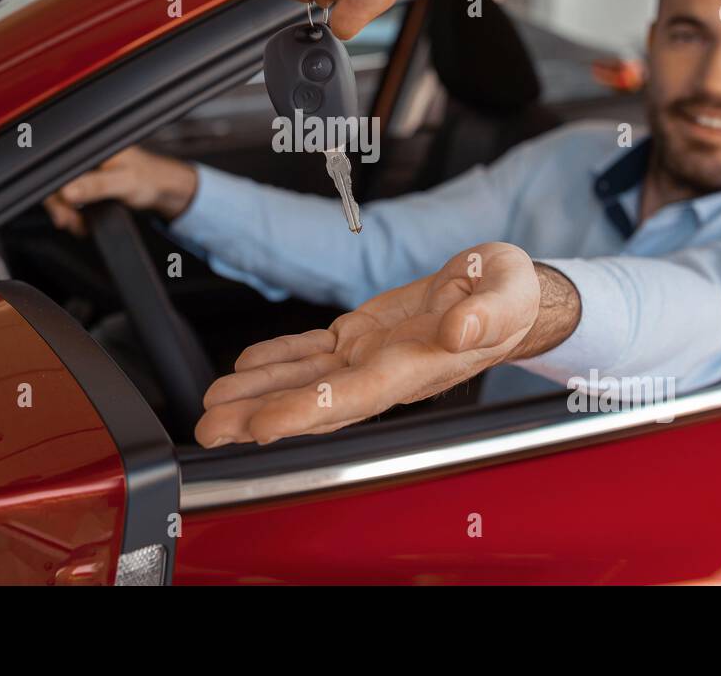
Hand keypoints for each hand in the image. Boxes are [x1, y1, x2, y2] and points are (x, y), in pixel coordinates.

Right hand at [43, 146, 196, 235]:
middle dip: (61, 206)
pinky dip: (74, 212)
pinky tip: (81, 221)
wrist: (163, 190)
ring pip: (62, 192)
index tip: (62, 211)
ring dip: (66, 211)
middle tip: (70, 222)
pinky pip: (72, 198)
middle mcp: (87, 155)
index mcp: (93, 147)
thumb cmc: (150, 178)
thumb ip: (96, 185)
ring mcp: (87, 170)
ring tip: (78, 224)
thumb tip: (68, 191)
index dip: (55, 191)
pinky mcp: (89, 182)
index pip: (60, 166)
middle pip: (57, 181)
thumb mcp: (123, 182)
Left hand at [194, 243, 580, 446]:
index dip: (309, 411)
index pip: (356, 395)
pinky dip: (277, 359)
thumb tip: (460, 327)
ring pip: (305, 380)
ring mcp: (371, 356)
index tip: (264, 425)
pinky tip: (244, 366)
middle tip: (210, 430)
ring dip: (257, 394)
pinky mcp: (362, 335)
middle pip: (316, 401)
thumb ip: (486, 312)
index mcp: (420, 364)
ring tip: (212, 407)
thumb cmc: (510, 295)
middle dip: (261, 416)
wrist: (506, 296)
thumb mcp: (508, 291)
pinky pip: (312, 351)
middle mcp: (388, 370)